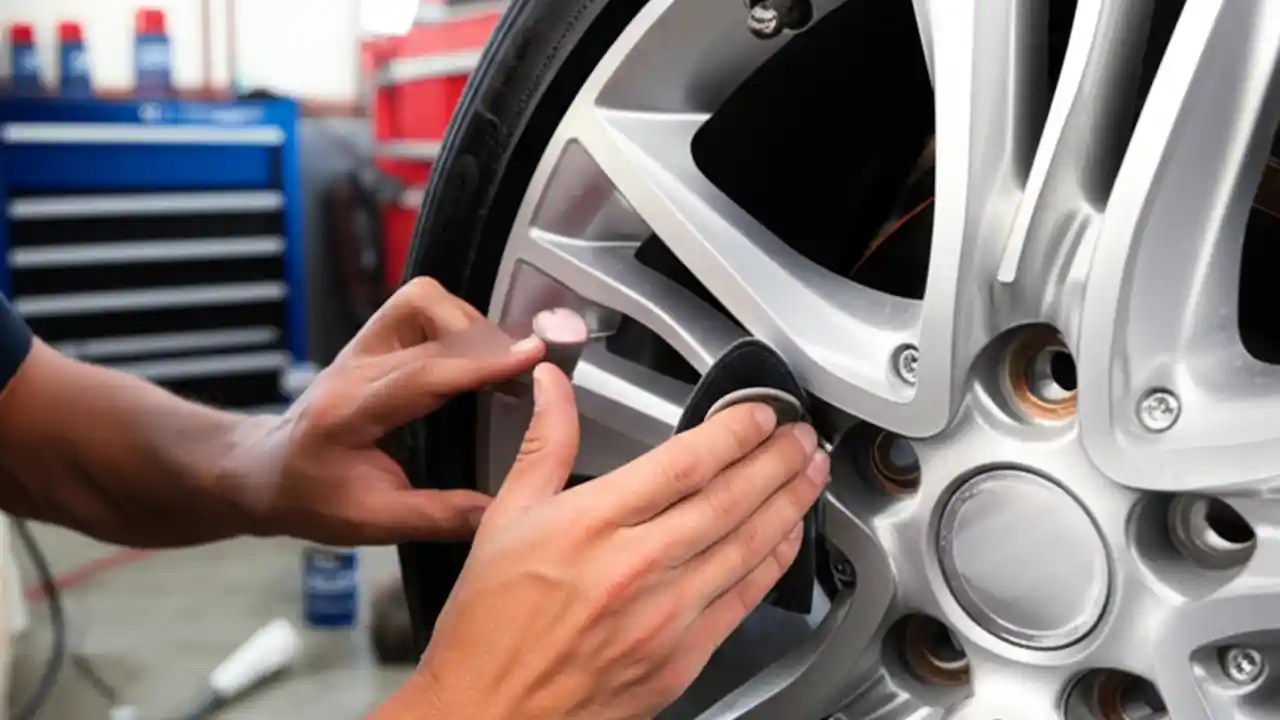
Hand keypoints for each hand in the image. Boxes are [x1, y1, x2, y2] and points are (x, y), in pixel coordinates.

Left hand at [225, 278, 544, 544]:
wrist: (264, 473)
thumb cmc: (310, 497)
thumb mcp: (371, 521)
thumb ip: (437, 517)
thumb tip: (500, 514)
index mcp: (350, 410)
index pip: (423, 371)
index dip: (482, 360)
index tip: (531, 354)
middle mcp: (355, 365)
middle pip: (425, 316)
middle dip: (485, 337)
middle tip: (524, 367)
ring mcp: (362, 346)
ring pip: (421, 298)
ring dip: (468, 321)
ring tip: (497, 361)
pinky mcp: (374, 340)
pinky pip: (421, 306)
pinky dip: (456, 322)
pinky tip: (473, 356)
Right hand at [388, 362, 828, 719]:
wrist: (491, 713)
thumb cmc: (490, 626)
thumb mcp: (504, 520)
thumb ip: (545, 445)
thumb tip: (553, 385)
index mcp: (590, 525)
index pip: (684, 463)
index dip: (734, 431)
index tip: (760, 413)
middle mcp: (634, 567)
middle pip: (728, 499)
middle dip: (776, 460)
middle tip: (803, 434)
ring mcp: (665, 616)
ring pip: (747, 545)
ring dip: (788, 503)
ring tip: (811, 472)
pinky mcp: (683, 657)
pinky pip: (744, 598)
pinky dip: (774, 562)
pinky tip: (789, 537)